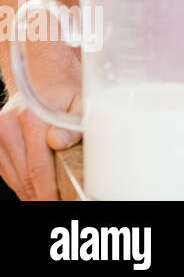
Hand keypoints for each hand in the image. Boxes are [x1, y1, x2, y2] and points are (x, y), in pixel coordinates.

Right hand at [0, 76, 81, 200]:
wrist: (43, 73)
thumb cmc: (68, 89)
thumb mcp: (83, 101)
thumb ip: (73, 124)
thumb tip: (58, 143)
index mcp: (33, 119)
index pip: (38, 168)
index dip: (48, 191)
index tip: (59, 202)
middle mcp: (10, 125)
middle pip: (24, 175)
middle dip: (40, 195)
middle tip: (57, 203)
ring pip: (12, 175)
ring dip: (29, 191)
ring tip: (47, 198)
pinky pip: (4, 168)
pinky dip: (19, 181)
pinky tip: (33, 188)